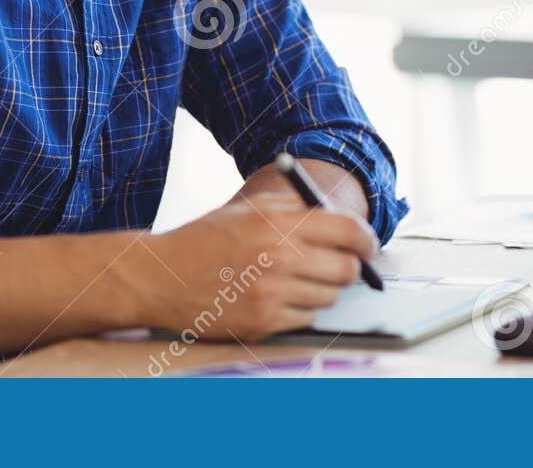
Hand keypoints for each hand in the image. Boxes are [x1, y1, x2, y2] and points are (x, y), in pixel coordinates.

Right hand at [138, 192, 378, 341]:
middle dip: (349, 267)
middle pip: (347, 270)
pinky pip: (306, 319)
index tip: (370, 246)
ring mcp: (271, 294)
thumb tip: (342, 223)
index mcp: (278, 222)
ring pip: (328, 297)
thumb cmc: (207, 238)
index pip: (349, 232)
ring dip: (322, 289)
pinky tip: (278, 297)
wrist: (163, 276)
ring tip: (296, 279)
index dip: (367, 240)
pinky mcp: (263, 323)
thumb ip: (295, 208)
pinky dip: (300, 309)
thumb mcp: (249, 208)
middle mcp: (279, 258)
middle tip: (341, 265)